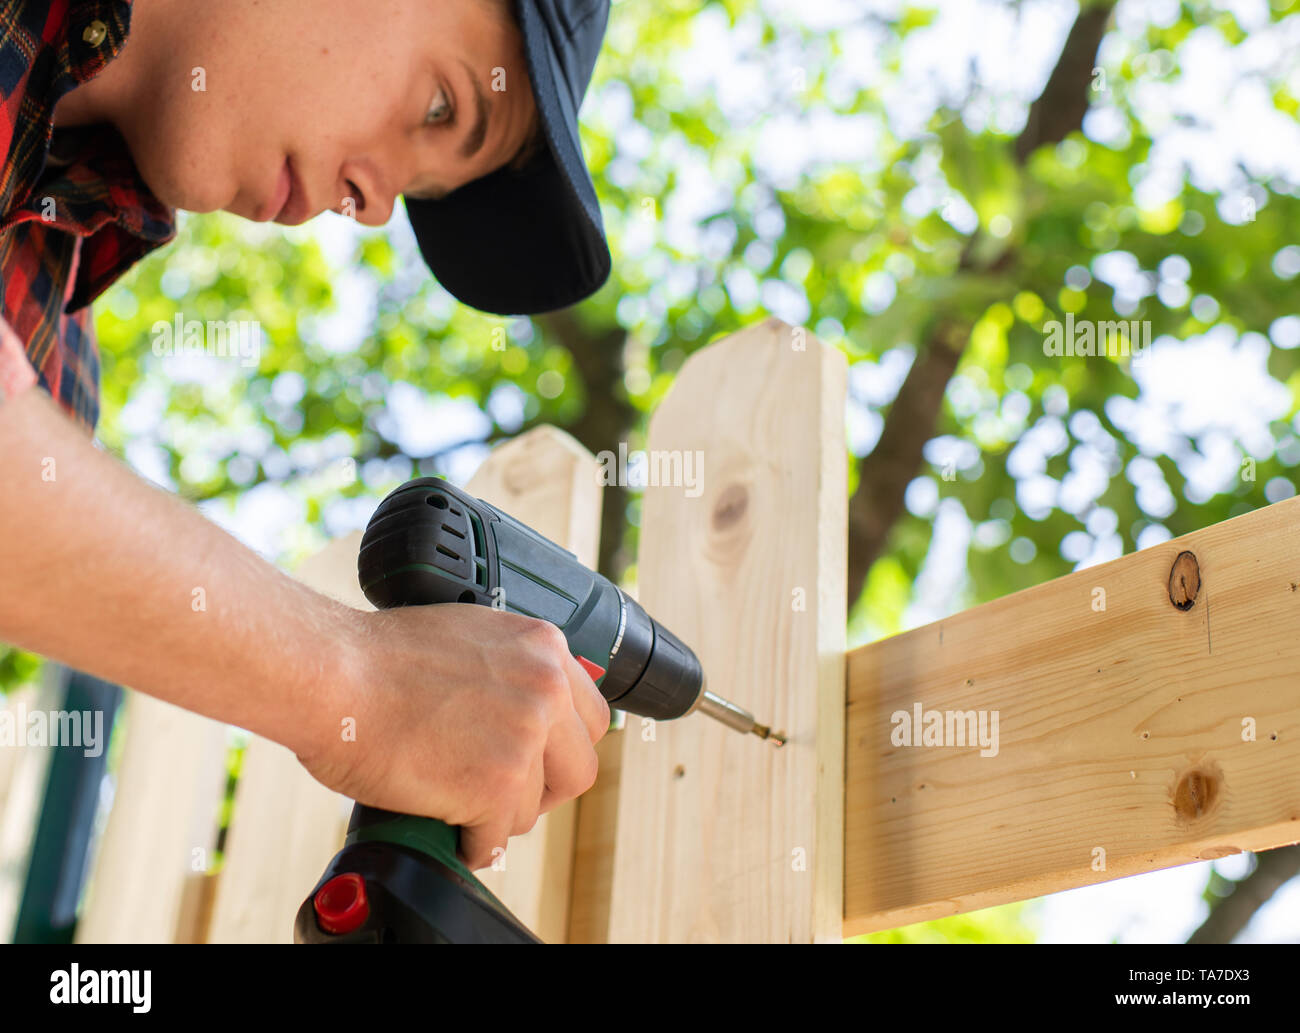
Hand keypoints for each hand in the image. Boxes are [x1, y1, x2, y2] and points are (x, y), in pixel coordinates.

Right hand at [299, 603, 609, 869]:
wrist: (332, 675)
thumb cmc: (376, 657)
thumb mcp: (470, 638)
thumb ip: (508, 670)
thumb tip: (519, 710)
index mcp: (544, 647)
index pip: (589, 717)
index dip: (559, 748)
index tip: (535, 761)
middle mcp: (547, 688)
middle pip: (579, 768)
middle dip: (542, 788)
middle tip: (502, 792)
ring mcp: (525, 738)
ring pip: (535, 807)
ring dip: (497, 814)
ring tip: (456, 802)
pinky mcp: (496, 784)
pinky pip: (497, 838)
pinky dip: (470, 842)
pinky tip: (443, 824)